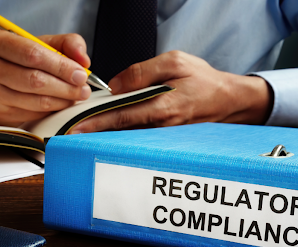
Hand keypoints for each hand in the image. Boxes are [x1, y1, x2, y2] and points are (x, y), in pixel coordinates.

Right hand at [0, 31, 91, 125]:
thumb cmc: (16, 60)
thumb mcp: (38, 43)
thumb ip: (66, 44)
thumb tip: (83, 60)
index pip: (33, 54)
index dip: (61, 66)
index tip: (81, 74)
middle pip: (35, 80)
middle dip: (66, 87)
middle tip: (83, 90)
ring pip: (36, 101)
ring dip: (62, 101)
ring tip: (74, 97)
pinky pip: (32, 115)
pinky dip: (51, 111)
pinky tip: (57, 104)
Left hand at [68, 50, 272, 133]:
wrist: (228, 100)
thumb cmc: (205, 80)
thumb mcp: (176, 62)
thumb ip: (143, 72)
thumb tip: (116, 85)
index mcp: (163, 107)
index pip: (122, 117)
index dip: (97, 123)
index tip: (76, 127)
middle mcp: (161, 126)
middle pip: (120, 130)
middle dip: (94, 131)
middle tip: (69, 133)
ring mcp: (162, 134)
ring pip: (126, 134)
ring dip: (104, 132)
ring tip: (82, 131)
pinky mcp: (163, 134)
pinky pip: (137, 133)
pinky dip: (119, 131)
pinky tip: (106, 128)